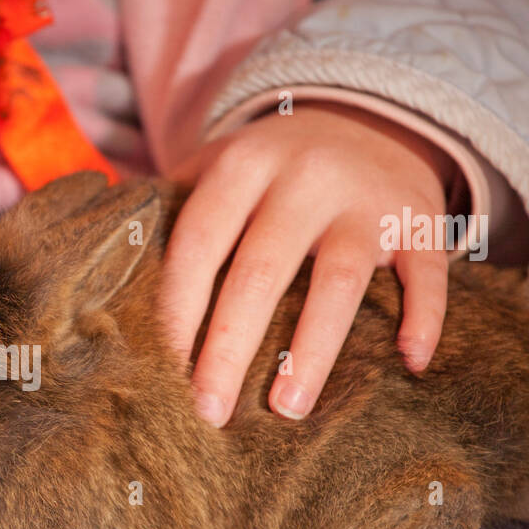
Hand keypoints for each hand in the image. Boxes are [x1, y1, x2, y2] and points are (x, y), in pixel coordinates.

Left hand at [160, 101, 454, 425]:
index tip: (162, 371)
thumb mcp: (222, 165)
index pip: (199, 244)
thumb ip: (172, 206)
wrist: (372, 115)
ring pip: (338, 280)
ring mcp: (366, 199)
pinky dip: (422, 317)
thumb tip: (101, 266)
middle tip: (208, 413)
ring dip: (312, 350)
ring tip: (288, 408)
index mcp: (242, 166)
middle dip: (228, 348)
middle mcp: (304, 177)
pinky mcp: (420, 219)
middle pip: (260, 271)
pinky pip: (426, 273)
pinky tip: (410, 363)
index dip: (178, 310)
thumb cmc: (274, 169)